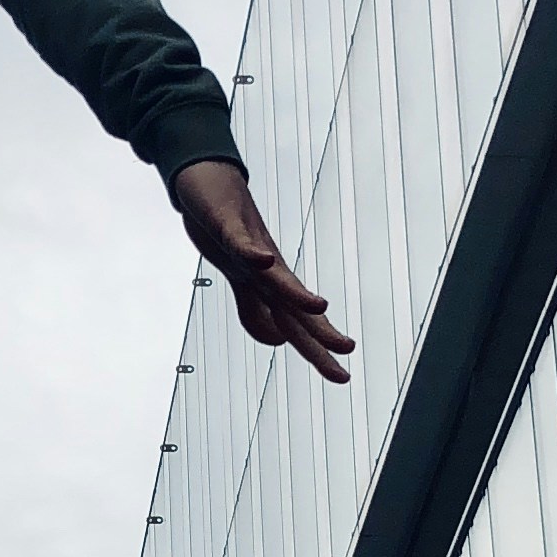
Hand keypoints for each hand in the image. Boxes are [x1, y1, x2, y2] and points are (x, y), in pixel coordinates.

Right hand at [171, 160, 353, 382]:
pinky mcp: (227, 224)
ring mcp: (249, 246)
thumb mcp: (239, 279)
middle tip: (348, 350)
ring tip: (319, 309)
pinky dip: (252, 253)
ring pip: (275, 274)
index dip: (318, 350)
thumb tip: (278, 342)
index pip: (297, 325)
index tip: (342, 377)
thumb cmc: (225, 228)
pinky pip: (240, 241)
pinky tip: (262, 260)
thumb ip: (256, 311)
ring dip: (296, 292)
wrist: (208, 179)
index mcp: (269, 284)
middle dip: (319, 331)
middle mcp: (267, 269)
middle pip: (294, 307)